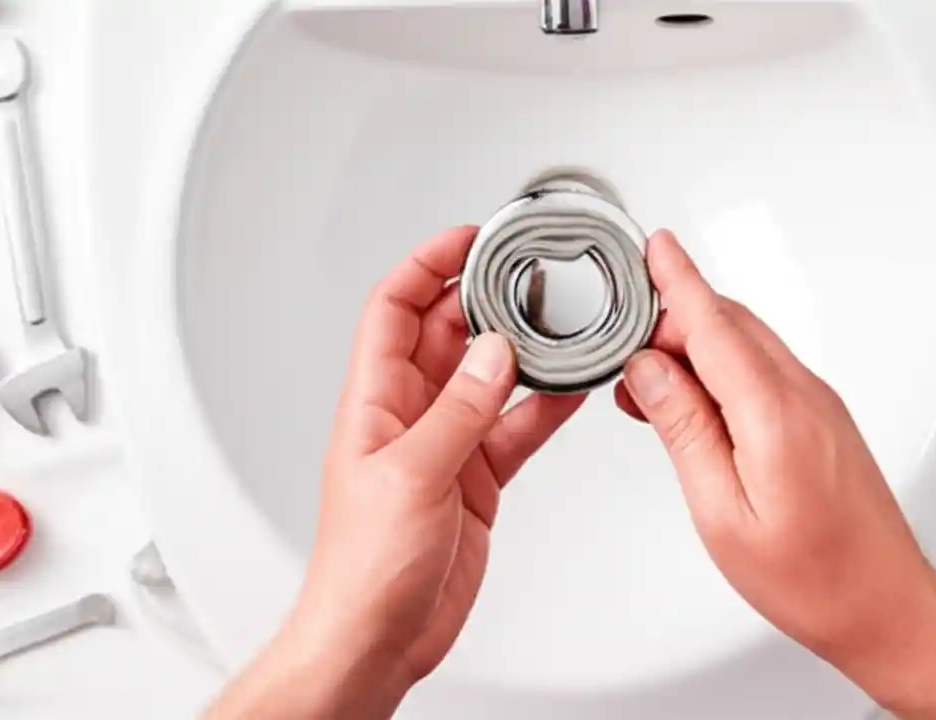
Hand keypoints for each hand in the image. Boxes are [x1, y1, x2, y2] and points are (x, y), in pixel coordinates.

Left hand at [207, 227, 584, 719]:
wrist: (379, 636)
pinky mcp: (476, 479)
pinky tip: (572, 390)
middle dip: (485, 300)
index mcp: (374, 402)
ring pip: (489, 378)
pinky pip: (514, 427)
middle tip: (529, 275)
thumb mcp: (412, 477)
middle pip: (448, 334)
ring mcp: (445, 446)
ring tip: (560, 324)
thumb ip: (459, 412)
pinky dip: (543, 407)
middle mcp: (409, 415)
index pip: (394, 310)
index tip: (467, 239)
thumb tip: (494, 352)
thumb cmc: (363, 569)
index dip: (425, 265)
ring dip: (522, 352)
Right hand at [615, 231, 935, 718]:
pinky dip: (722, 370)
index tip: (654, 246)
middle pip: (730, 326)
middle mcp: (804, 396)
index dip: (678, 281)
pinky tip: (697, 404)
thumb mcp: (722, 512)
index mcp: (775, 413)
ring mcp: (818, 405)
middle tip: (624, 349)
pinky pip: (764, 371)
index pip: (713, 324)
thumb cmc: (814, 578)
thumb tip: (650, 370)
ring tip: (649, 386)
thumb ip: (685, 430)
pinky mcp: (822, 420)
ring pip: (747, 346)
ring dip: (696, 348)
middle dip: (673, 320)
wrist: (887, 607)